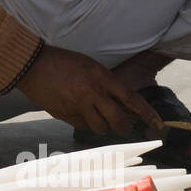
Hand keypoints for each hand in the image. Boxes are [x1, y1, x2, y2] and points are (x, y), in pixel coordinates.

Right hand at [17, 45, 162, 134]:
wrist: (33, 65)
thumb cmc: (63, 62)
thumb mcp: (91, 67)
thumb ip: (106, 84)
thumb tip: (121, 104)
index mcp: (102, 78)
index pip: (131, 99)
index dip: (147, 114)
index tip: (158, 125)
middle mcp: (93, 94)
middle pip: (118, 121)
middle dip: (124, 127)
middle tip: (125, 127)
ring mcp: (78, 107)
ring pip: (100, 128)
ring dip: (104, 127)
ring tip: (101, 119)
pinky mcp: (66, 116)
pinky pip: (83, 127)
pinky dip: (87, 124)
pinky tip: (82, 114)